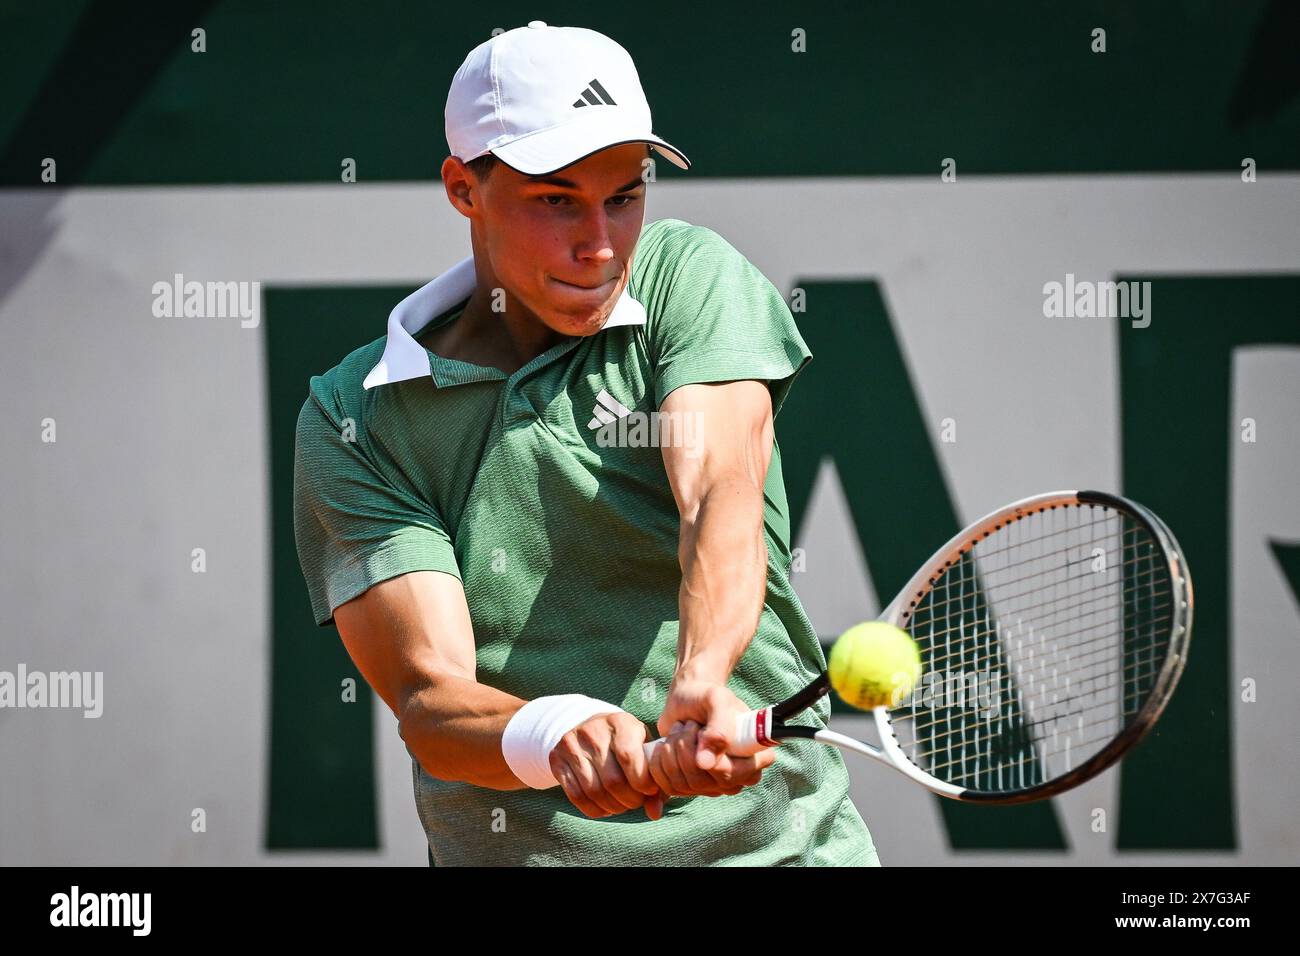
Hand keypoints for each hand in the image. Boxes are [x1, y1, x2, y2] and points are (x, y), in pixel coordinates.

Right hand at [548, 710, 667, 819]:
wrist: (589, 727)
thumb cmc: (626, 742)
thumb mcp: (642, 750)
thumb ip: (654, 780)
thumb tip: (654, 813)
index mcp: (620, 722)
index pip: (629, 758)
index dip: (642, 782)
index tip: (648, 790)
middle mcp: (593, 730)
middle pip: (612, 780)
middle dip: (629, 800)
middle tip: (635, 802)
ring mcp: (572, 743)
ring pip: (593, 791)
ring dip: (612, 806)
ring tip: (621, 805)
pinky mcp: (557, 758)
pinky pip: (575, 795)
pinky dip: (593, 809)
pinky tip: (604, 808)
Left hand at [650, 677, 775, 795]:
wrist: (685, 700)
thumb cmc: (705, 698)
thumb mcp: (716, 700)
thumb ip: (719, 728)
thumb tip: (706, 764)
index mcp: (758, 757)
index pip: (735, 774)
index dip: (713, 757)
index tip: (700, 732)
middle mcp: (739, 777)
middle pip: (707, 782)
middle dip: (687, 747)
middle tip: (688, 725)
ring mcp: (715, 786)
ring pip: (686, 784)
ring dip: (673, 751)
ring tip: (679, 732)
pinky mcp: (691, 789)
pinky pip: (670, 787)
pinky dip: (660, 762)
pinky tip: (667, 745)